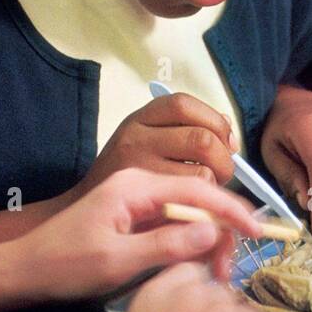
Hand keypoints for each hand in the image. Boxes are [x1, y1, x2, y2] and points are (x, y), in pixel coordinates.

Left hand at [21, 167, 261, 300]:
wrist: (23, 269)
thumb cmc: (64, 264)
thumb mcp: (117, 260)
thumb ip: (167, 245)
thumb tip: (213, 232)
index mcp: (136, 184)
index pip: (198, 189)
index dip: (230, 210)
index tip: (255, 233)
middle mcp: (140, 184)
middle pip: (197, 200)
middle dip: (219, 232)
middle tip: (226, 271)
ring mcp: (137, 199)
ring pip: (188, 213)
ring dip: (206, 241)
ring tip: (213, 274)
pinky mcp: (134, 216)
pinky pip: (173, 223)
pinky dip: (188, 244)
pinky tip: (193, 265)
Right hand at [70, 93, 236, 198]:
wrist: (85, 207)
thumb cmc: (126, 172)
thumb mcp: (148, 138)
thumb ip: (185, 128)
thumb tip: (227, 126)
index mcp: (141, 117)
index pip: (185, 105)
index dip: (215, 121)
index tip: (227, 142)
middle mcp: (136, 137)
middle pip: (201, 138)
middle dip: (224, 158)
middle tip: (222, 171)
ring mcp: (139, 169)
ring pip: (201, 171)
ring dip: (215, 182)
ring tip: (208, 188)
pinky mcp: (145, 201)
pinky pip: (189, 198)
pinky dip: (203, 199)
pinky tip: (195, 201)